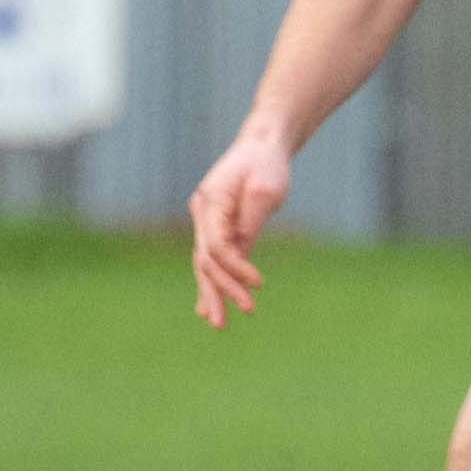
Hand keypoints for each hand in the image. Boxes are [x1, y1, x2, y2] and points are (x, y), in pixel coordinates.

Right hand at [188, 126, 293, 327]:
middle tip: (237, 315)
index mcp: (211, 202)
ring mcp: (208, 223)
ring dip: (213, 293)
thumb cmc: (266, 165)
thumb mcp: (266, 190)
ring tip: (218, 323)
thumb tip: (242, 249)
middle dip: (220, 289)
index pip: (216, 244)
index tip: (259, 283)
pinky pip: (212, 261)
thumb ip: (252, 219)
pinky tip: (208, 307)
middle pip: (206, 259)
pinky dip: (212, 283)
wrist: (262, 147)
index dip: (235, 267)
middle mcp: (203, 214)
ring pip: (205, 264)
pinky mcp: (219, 230)